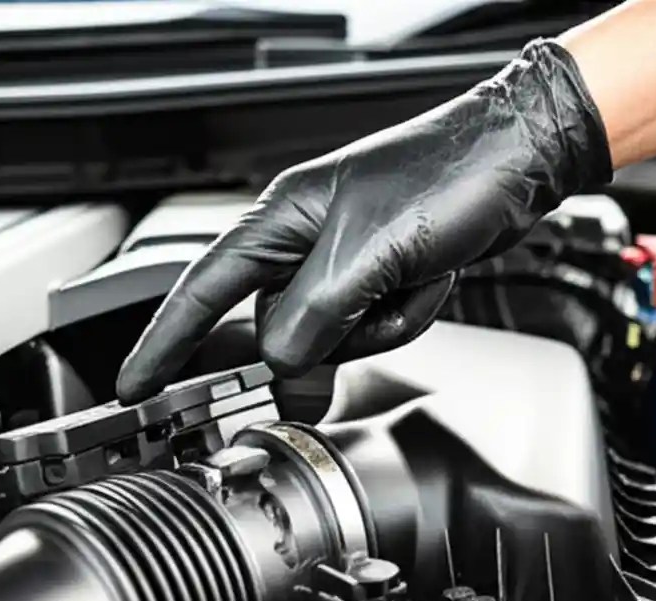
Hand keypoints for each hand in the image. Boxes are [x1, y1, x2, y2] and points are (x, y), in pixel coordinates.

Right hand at [117, 40, 611, 403]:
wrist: (518, 161)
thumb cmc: (445, 175)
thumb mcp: (364, 253)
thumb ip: (309, 319)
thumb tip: (281, 369)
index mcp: (280, 220)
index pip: (200, 291)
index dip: (164, 343)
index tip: (137, 384)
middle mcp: (304, 242)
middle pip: (276, 328)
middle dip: (325, 336)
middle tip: (365, 311)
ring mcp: (344, 263)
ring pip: (330, 338)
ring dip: (377, 324)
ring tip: (410, 278)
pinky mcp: (380, 279)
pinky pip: (374, 329)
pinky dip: (405, 316)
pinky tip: (428, 279)